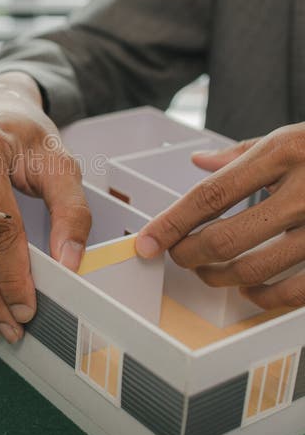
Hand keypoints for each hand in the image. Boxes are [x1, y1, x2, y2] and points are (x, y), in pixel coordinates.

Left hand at [136, 124, 304, 310]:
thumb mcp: (292, 137)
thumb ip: (244, 152)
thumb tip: (198, 162)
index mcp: (284, 151)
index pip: (212, 193)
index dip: (171, 222)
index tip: (145, 242)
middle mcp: (303, 188)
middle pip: (226, 237)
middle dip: (190, 254)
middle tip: (178, 257)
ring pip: (256, 269)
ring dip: (221, 278)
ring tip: (210, 274)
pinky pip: (293, 292)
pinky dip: (263, 298)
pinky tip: (251, 291)